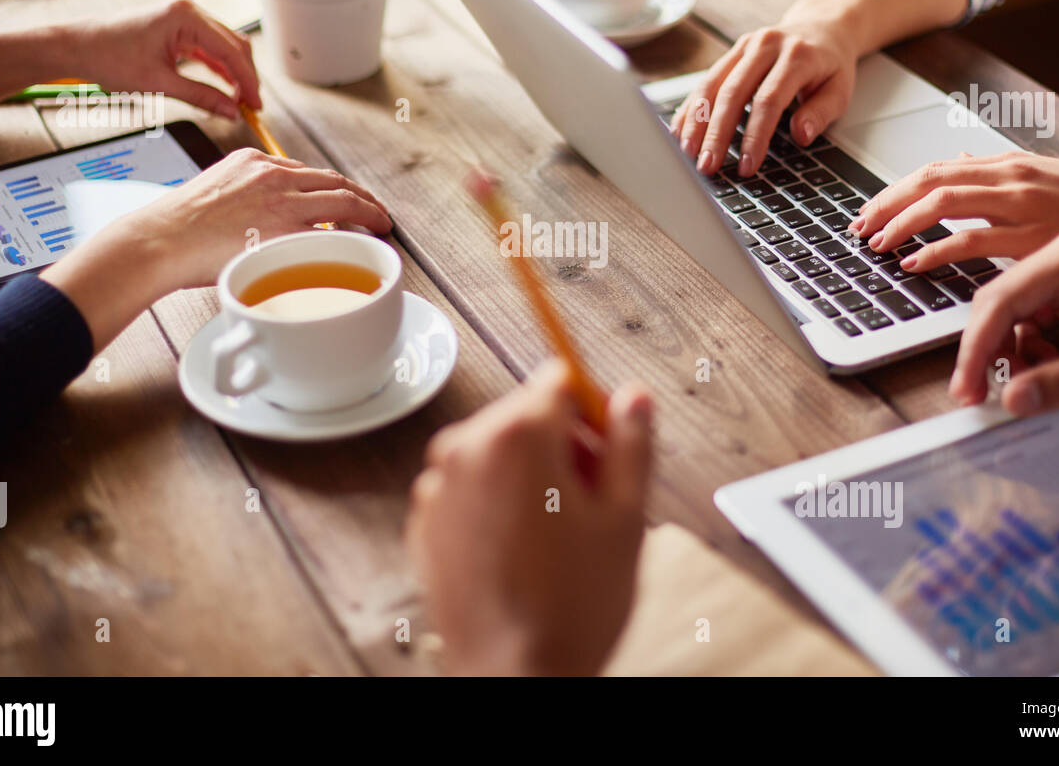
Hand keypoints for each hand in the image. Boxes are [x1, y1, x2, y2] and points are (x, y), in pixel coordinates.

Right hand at [42, 148, 390, 348]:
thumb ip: (245, 199)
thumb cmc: (177, 229)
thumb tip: (261, 220)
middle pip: (333, 179)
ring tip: (382, 224)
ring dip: (369, 210)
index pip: (307, 172)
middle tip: (376, 211)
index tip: (345, 198)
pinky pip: (334, 224)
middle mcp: (272, 174)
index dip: (333, 186)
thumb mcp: (214, 195)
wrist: (159, 241)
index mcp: (254, 162)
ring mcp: (282, 198)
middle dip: (361, 195)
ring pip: (343, 196)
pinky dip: (356, 230)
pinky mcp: (285, 226)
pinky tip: (366, 240)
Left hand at [69, 0, 262, 118]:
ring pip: (224, 47)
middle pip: (234, 45)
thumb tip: (231, 112)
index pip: (231, 50)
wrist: (78, 47)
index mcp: (185, 17)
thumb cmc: (109, 58)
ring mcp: (184, 19)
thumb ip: (201, 97)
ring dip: (234, 74)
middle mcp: (189, 12)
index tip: (256, 106)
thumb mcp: (158, 84)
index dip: (248, 81)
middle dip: (246, 77)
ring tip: (240, 102)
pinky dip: (219, 69)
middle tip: (251, 107)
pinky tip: (226, 89)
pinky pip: (208, 49)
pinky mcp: (178, 30)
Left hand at [407, 361, 652, 675]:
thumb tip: (634, 396)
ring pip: (498, 453)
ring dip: (530, 477)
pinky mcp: (424, 521)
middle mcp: (465, 448)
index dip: (594, 413)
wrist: (514, 679)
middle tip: (590, 506)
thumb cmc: (571, 606)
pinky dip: (496, 506)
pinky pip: (471, 489)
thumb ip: (631, 442)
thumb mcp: (625, 517)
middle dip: (563, 447)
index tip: (609, 451)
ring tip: (557, 538)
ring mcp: (438, 486)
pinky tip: (522, 553)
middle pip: (527, 414)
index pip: (561, 380)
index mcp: (517, 435)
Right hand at [671, 5, 859, 175]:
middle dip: (716, 134)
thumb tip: (801, 135)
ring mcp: (745, 46)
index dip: (755, 136)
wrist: (822, 26)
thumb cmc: (830, 65)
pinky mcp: (732, 53)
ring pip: (711, 85)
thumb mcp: (840, 90)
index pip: (769, 100)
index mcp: (797, 56)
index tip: (747, 166)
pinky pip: (705, 80)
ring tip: (687, 152)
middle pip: (732, 92)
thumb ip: (821, 113)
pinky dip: (691, 108)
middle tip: (706, 166)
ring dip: (696, 122)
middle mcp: (766, 45)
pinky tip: (681, 131)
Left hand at [850, 152, 1058, 272]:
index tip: (870, 209)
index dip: (896, 190)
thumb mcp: (1047, 179)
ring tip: (876, 244)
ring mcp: (1021, 205)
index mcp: (1012, 165)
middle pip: (929, 182)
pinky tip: (913, 263)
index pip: (937, 170)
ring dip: (900, 224)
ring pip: (941, 204)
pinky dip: (934, 251)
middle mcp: (1011, 178)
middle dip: (885, 204)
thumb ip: (999, 174)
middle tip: (858, 227)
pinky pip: (970, 241)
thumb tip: (959, 161)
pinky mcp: (1032, 237)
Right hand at [951, 225, 1058, 415]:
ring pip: (1014, 312)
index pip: (1002, 299)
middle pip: (1000, 302)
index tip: (968, 388)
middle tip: (980, 394)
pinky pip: (1037, 317)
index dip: (977, 348)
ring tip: (1036, 381)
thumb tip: (1012, 400)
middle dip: (989, 351)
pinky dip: (1034, 347)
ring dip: (1013, 351)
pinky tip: (1053, 367)